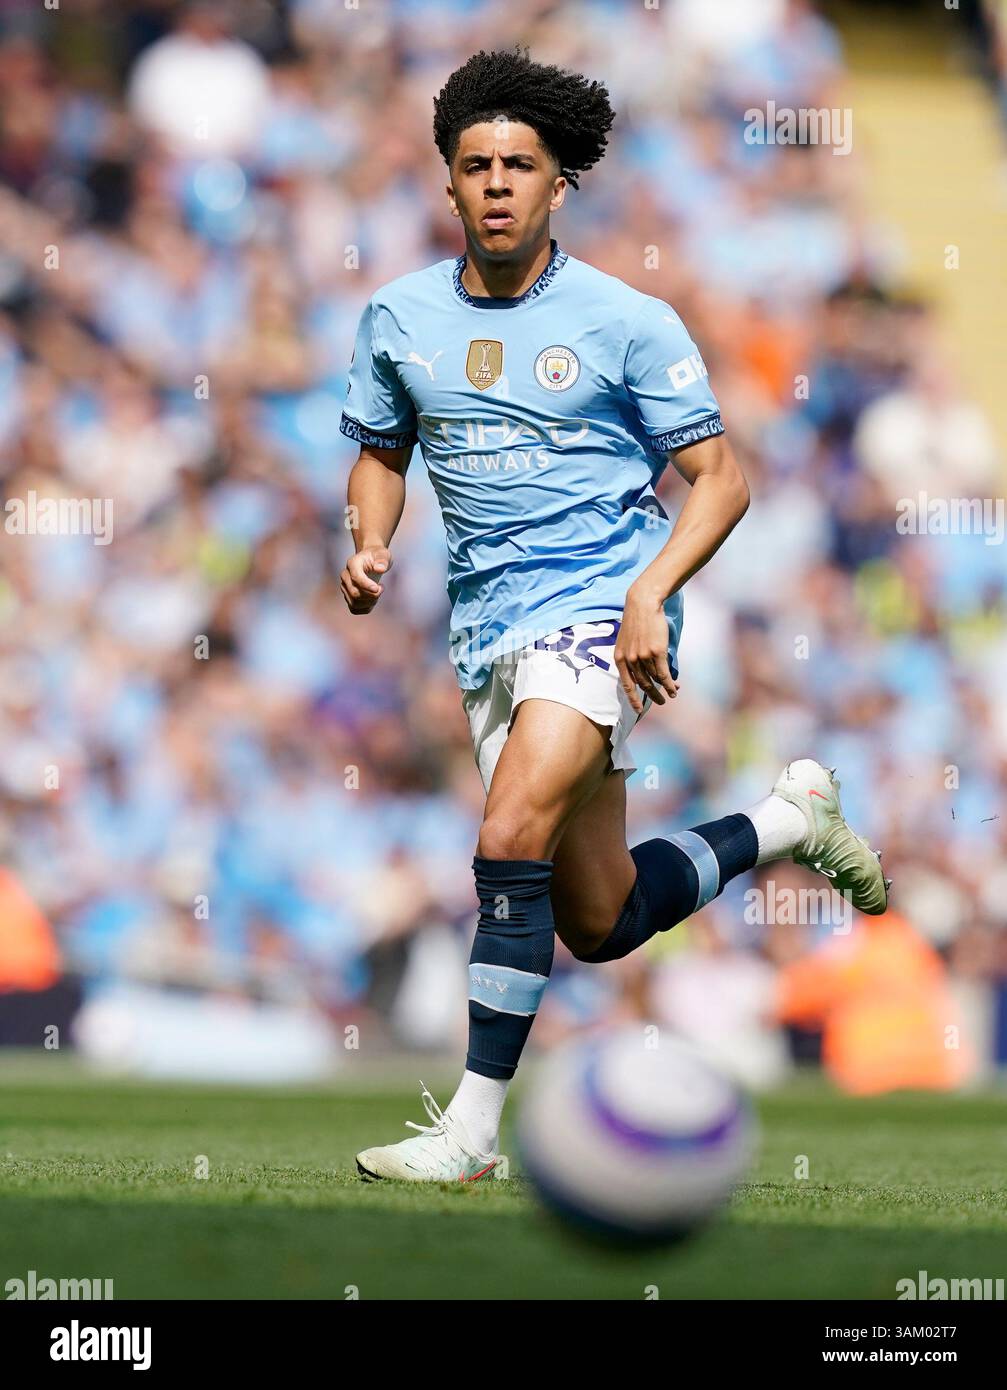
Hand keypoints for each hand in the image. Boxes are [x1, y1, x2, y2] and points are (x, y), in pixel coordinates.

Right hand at [341, 545, 391, 614]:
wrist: (371, 560)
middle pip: (355, 593)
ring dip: (370, 603)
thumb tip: (380, 569)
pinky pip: (354, 609)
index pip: (356, 577)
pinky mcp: (348, 596)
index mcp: (352, 563)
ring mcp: (345, 587)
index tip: (379, 588)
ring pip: (354, 603)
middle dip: (372, 595)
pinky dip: (366, 608)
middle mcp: (345, 576)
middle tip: (382, 588)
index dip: (367, 585)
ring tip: (378, 593)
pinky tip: (373, 600)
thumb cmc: (378, 556)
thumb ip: (383, 560)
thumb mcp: (383, 554)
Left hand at [615, 584, 678, 713]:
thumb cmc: (637, 621)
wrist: (643, 604)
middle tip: (661, 702)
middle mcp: (630, 660)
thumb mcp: (626, 641)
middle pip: (643, 684)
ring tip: (673, 693)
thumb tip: (642, 674)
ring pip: (655, 679)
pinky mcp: (656, 652)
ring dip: (665, 688)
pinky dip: (670, 683)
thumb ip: (630, 657)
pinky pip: (664, 674)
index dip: (633, 699)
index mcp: (619, 658)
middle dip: (653, 695)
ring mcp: (643, 657)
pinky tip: (675, 688)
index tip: (638, 709)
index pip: (626, 684)